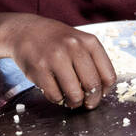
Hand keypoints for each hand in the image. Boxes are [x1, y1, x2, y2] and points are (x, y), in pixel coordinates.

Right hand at [0, 14, 115, 109]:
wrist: (26, 31)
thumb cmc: (57, 40)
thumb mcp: (80, 42)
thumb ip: (93, 62)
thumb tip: (102, 91)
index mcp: (89, 42)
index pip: (108, 76)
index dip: (105, 91)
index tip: (99, 94)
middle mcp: (74, 48)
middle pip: (93, 86)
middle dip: (91, 101)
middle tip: (86, 103)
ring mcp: (56, 58)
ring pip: (74, 95)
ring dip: (74, 102)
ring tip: (70, 99)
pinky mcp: (39, 69)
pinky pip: (55, 96)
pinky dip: (57, 99)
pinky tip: (56, 91)